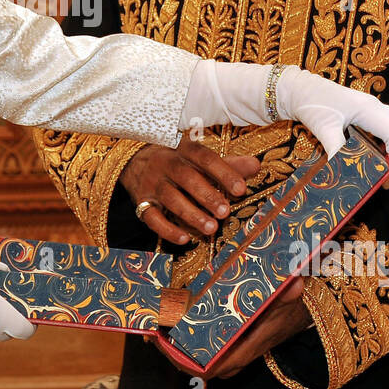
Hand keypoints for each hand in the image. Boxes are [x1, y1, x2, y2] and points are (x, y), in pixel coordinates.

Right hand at [119, 132, 259, 243]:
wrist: (133, 159)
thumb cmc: (178, 161)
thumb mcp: (199, 159)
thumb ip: (227, 164)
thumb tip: (255, 166)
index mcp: (184, 149)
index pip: (205, 158)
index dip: (223, 172)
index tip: (241, 189)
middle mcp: (166, 163)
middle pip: (186, 177)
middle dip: (207, 195)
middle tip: (225, 212)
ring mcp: (152, 182)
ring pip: (170, 198)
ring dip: (191, 214)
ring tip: (211, 228)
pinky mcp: (141, 201)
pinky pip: (152, 217)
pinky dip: (167, 229)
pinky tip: (184, 239)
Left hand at [157, 279, 310, 379]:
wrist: (296, 315)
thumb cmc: (288, 310)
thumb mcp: (288, 300)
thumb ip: (288, 293)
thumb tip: (294, 283)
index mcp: (241, 351)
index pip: (207, 369)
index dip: (180, 360)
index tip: (161, 344)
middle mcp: (231, 356)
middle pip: (192, 363)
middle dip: (168, 349)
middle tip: (149, 329)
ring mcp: (227, 352)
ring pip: (193, 356)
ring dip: (171, 343)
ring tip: (152, 324)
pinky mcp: (225, 343)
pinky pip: (198, 346)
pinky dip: (181, 336)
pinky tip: (168, 319)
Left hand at [275, 67, 388, 175]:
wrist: (299, 89)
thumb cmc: (312, 103)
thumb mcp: (324, 128)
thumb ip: (336, 149)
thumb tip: (343, 171)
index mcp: (368, 109)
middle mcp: (375, 106)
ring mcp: (371, 106)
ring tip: (387, 168)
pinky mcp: (365, 110)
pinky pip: (387, 125)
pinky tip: (378, 154)